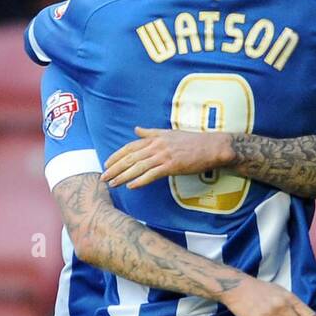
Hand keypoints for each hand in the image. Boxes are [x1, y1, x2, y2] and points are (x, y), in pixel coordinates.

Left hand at [103, 127, 233, 187]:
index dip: (116, 156)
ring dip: (123, 176)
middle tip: (103, 177)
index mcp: (155, 138)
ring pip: (138, 167)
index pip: (130, 147)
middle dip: (115, 168)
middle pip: (130, 157)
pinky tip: (131, 186)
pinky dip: (140, 180)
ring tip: (112, 183)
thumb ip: (151, 132)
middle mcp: (157, 146)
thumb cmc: (193, 141)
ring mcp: (164, 156)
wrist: (212, 147)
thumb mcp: (169, 133)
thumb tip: (136, 129)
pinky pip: (152, 174)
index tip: (106, 164)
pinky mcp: (172, 166)